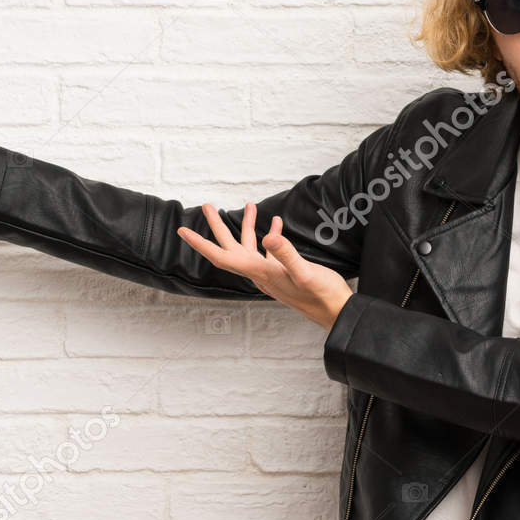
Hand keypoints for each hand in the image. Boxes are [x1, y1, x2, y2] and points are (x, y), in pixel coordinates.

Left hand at [176, 202, 353, 330]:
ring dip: (248, 226)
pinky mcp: (283, 273)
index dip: (200, 243)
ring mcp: (271, 274)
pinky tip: (276, 224)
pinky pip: (270, 251)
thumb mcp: (305, 272)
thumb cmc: (322, 296)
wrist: (337, 314)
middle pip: (230, 248)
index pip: (222, 256)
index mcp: (260, 272)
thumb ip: (286, 254)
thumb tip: (269, 236)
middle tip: (207, 206)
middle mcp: (260, 274)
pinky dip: (270, 235)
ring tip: (250, 205)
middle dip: (217, 227)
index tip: (183, 230)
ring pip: (250, 246)